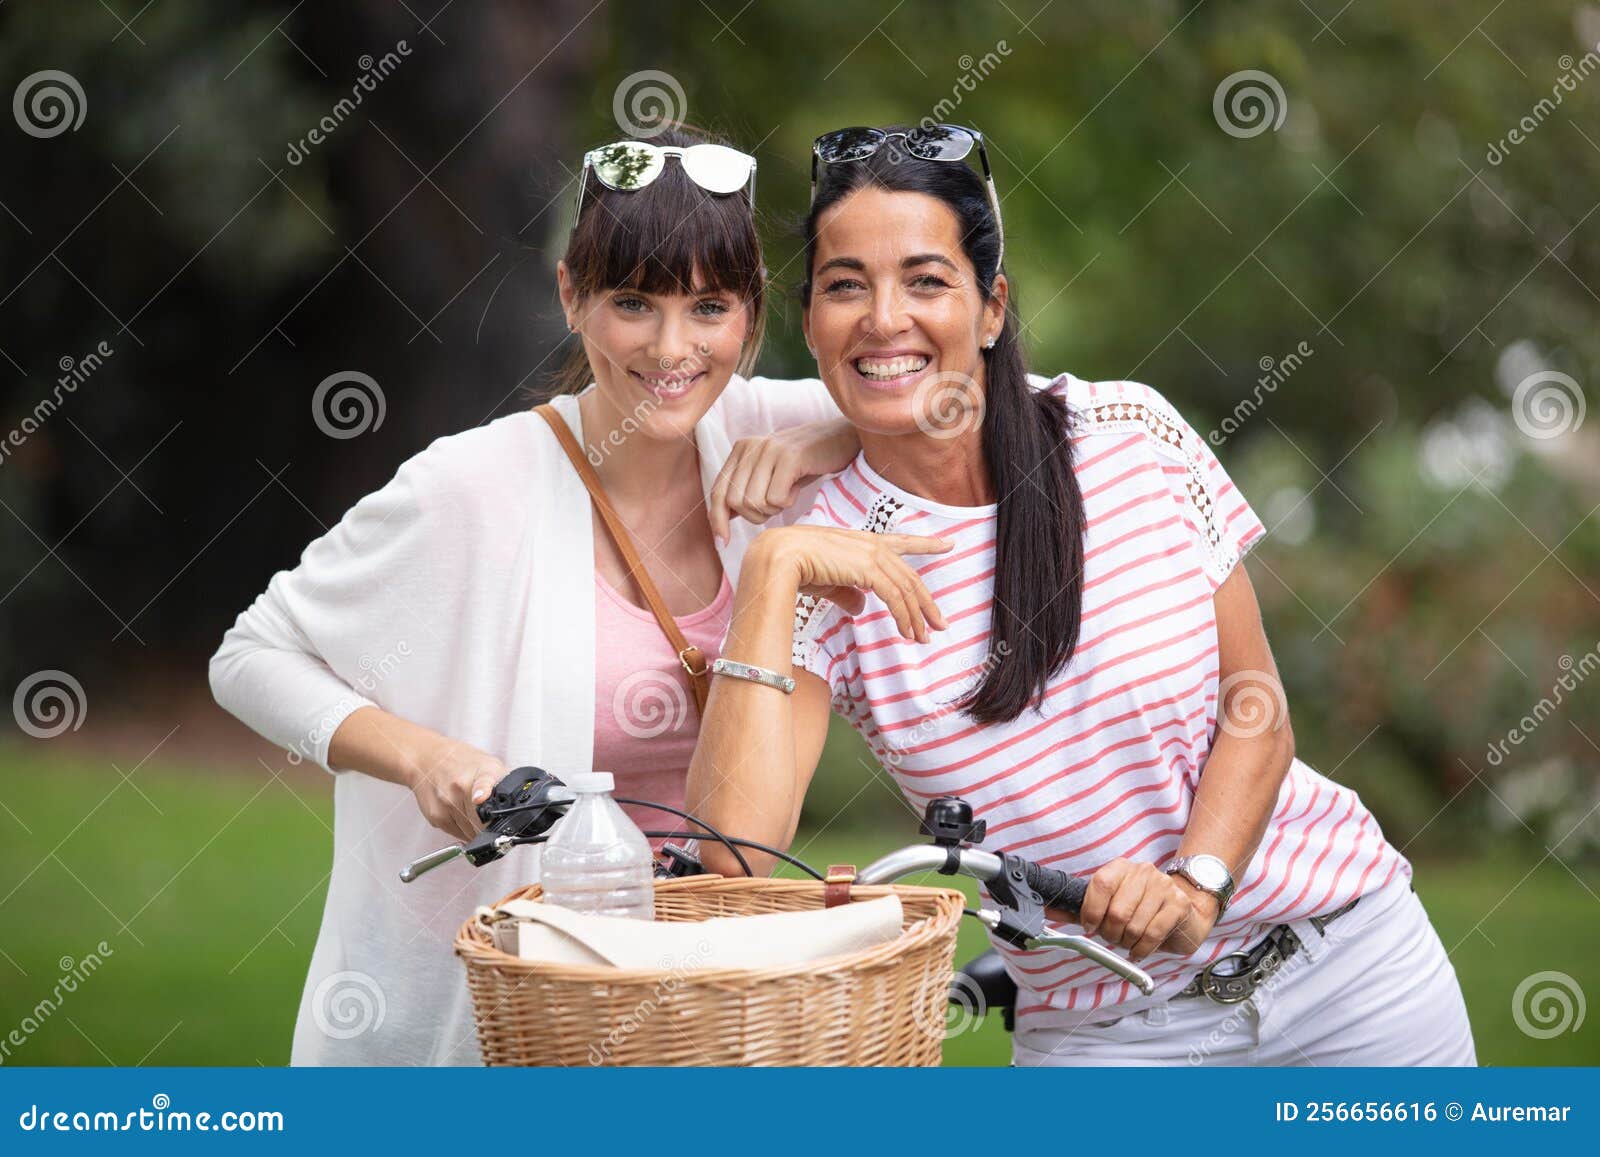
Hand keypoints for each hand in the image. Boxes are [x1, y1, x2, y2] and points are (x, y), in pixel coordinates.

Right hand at [404, 735, 507, 842]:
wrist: (428, 759)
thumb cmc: (461, 762)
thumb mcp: (490, 765)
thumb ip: (505, 785)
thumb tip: (519, 808)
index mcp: (479, 773)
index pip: (482, 783)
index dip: (482, 791)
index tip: (480, 798)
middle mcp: (459, 788)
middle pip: (481, 823)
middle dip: (490, 827)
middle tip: (491, 819)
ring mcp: (446, 804)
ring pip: (468, 833)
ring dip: (476, 831)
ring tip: (475, 815)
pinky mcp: (436, 816)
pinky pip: (455, 834)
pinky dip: (462, 830)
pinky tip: (461, 815)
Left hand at [707, 419, 858, 543]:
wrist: (841, 438)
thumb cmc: (806, 463)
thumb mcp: (770, 474)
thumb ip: (746, 490)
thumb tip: (721, 518)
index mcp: (741, 450)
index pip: (717, 492)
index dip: (717, 520)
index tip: (723, 543)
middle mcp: (750, 446)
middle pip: (735, 502)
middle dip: (755, 515)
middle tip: (777, 504)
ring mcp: (769, 450)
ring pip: (754, 503)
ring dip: (774, 509)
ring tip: (789, 492)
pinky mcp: (789, 457)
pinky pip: (776, 499)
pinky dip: (789, 502)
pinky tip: (798, 486)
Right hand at [758, 525, 952, 643]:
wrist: (778, 557)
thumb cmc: (793, 567)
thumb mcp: (826, 581)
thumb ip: (846, 593)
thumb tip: (860, 608)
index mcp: (862, 542)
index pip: (901, 543)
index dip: (926, 544)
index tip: (948, 544)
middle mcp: (871, 545)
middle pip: (909, 576)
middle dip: (926, 602)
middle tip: (939, 624)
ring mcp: (871, 554)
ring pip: (906, 588)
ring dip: (917, 616)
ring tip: (924, 638)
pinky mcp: (869, 568)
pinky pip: (895, 596)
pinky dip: (904, 616)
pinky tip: (907, 632)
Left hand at [1072, 857, 1218, 961]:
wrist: (1185, 911)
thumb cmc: (1140, 911)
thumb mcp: (1108, 906)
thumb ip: (1079, 909)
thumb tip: (1047, 909)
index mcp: (1120, 867)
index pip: (1099, 884)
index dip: (1091, 911)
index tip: (1090, 927)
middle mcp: (1142, 872)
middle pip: (1117, 912)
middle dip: (1111, 934)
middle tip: (1115, 938)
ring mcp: (1163, 886)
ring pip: (1134, 927)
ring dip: (1128, 943)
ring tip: (1131, 941)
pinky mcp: (1179, 904)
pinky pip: (1153, 935)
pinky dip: (1143, 949)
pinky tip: (1142, 948)